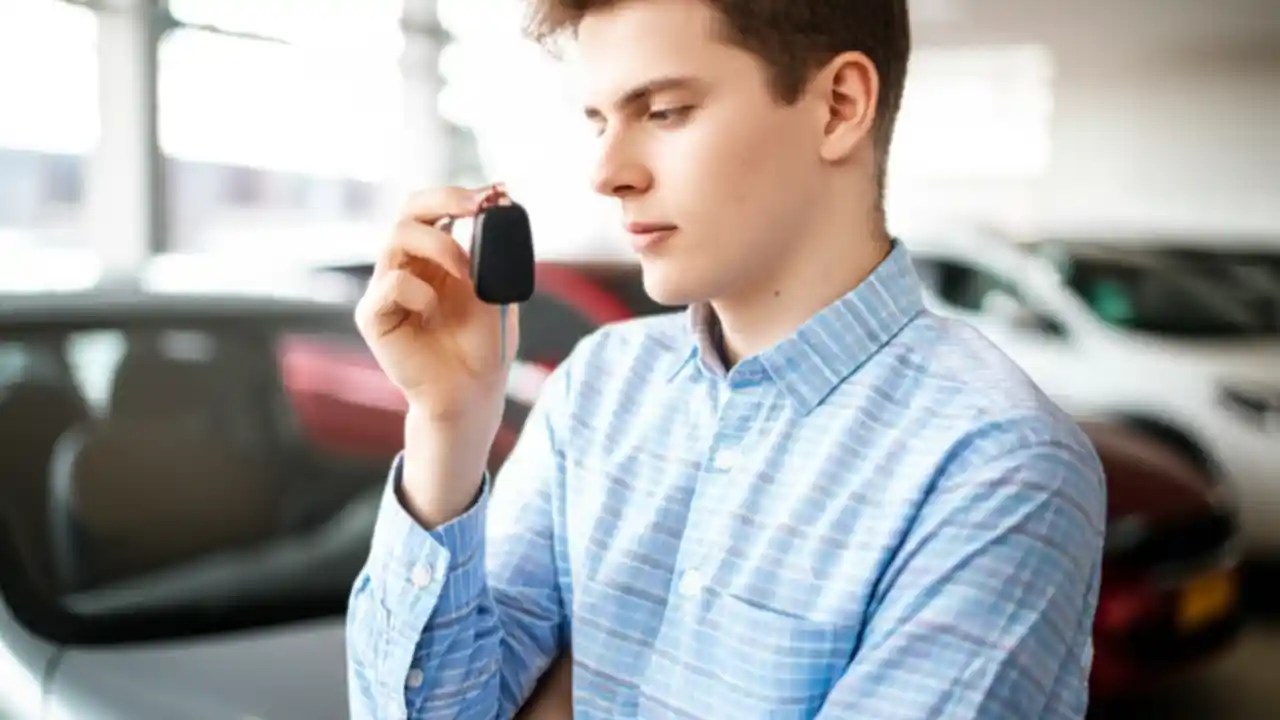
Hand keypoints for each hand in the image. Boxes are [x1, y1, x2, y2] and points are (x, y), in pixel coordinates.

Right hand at [354, 185, 518, 427]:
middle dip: (443, 200)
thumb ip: (494, 251)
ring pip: (396, 237)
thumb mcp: (497, 289)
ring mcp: (386, 289)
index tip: (494, 192)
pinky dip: (419, 290)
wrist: (472, 393)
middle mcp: (405, 266)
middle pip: (408, 210)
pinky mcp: (373, 316)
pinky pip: (391, 284)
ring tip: (467, 271)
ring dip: (439, 245)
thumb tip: (500, 203)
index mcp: (433, 256)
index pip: (432, 209)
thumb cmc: (484, 344)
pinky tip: (433, 311)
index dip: (457, 194)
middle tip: (477, 206)